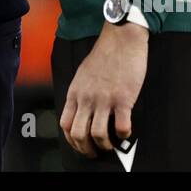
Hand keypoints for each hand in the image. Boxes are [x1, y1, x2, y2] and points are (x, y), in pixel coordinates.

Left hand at [58, 21, 147, 156]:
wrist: (121, 38)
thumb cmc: (104, 54)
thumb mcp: (83, 74)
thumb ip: (81, 93)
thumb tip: (82, 111)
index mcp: (75, 92)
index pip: (65, 124)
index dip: (71, 140)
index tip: (80, 145)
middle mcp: (87, 98)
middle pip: (78, 134)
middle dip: (86, 149)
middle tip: (95, 152)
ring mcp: (104, 99)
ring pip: (98, 135)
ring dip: (105, 146)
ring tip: (111, 145)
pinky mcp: (123, 99)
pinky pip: (121, 127)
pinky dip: (124, 135)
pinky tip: (125, 131)